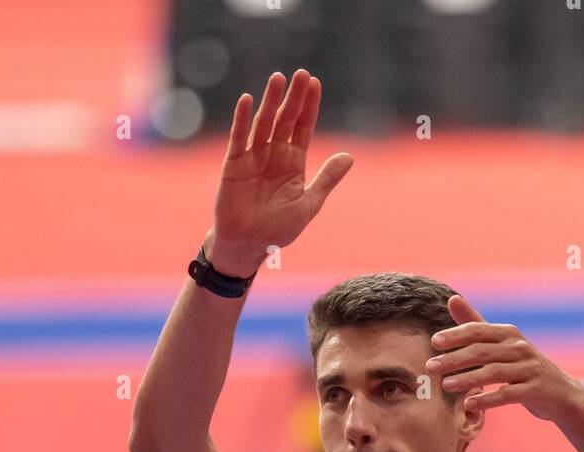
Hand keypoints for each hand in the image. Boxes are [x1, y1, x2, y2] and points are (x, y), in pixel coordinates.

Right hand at [208, 69, 353, 274]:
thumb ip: (326, 179)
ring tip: (278, 78)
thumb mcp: (308, 203)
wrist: (249, 245)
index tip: (315, 83)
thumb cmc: (278, 229)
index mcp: (293, 162)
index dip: (309, 106)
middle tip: (301, 73)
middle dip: (293, 97)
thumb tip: (350, 157)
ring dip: (270, 101)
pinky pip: (239, 138)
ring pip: (263, 123)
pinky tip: (248, 100)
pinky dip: (242, 120)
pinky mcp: (234, 164)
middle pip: (285, 119)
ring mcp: (253, 157)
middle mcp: (273, 154)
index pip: (302, 127)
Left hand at [425, 295, 582, 421]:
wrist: (560, 393)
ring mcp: (529, 369)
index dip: (455, 335)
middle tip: (430, 367)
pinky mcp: (535, 390)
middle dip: (454, 359)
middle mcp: (520, 348)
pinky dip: (487, 399)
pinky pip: (507, 394)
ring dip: (467, 379)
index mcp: (509, 334)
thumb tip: (451, 299)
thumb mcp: (502, 344)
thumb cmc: (523, 367)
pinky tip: (468, 405)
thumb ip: (476, 324)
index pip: (478, 331)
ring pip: (493, 372)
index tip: (434, 342)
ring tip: (445, 386)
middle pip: (482, 351)